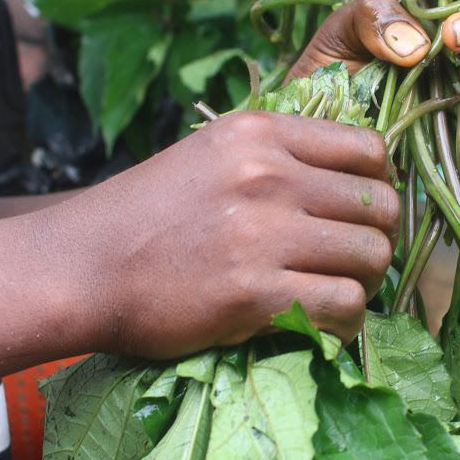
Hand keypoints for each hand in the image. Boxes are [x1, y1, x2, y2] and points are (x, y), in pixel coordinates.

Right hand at [55, 111, 397, 358]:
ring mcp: (262, 234)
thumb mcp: (210, 155)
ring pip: (371, 256)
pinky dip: (347, 322)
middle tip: (353, 262)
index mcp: (259, 133)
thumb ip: (276, 156)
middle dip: (377, 239)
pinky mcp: (254, 294)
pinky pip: (346, 305)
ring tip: (338, 293)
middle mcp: (267, 175)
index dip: (379, 184)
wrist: (81, 268)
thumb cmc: (146, 216)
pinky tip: (324, 325)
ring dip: (365, 282)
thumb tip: (353, 180)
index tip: (361, 212)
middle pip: (379, 206)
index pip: (369, 148)